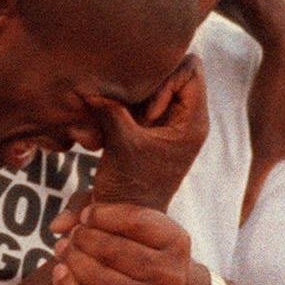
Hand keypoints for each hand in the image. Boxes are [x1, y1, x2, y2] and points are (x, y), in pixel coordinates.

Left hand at [48, 203, 207, 284]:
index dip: (103, 215)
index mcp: (176, 242)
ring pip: (103, 281)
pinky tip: (59, 272)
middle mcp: (169, 274)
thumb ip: (93, 207)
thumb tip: (57, 226)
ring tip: (63, 248)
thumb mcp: (135, 220)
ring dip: (75, 261)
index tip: (86, 214)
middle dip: (85, 238)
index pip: (136, 221)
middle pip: (116, 252)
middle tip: (73, 233)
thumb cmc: (141, 245)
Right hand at [88, 57, 208, 209]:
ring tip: (126, 119)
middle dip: (150, 83)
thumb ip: (110, 109)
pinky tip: (119, 122)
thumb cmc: (128, 186)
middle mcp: (189, 117)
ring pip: (157, 82)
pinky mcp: (154, 125)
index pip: (191, 68)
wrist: (125, 216)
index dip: (165, 80)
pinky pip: (144, 97)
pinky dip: (129, 102)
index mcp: (194, 121)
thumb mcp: (120, 144)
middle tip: (134, 113)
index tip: (148, 114)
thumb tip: (90, 84)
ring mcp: (172, 120)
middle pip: (176, 69)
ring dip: (136, 94)